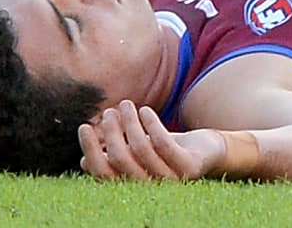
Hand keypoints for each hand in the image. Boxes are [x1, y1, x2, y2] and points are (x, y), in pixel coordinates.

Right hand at [77, 101, 223, 181]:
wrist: (208, 152)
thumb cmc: (165, 152)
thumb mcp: (138, 152)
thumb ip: (115, 155)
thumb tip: (84, 162)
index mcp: (133, 186)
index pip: (103, 174)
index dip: (91, 150)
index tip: (85, 126)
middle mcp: (149, 187)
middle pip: (120, 159)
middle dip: (110, 132)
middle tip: (109, 111)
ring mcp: (170, 179)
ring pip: (140, 148)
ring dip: (129, 123)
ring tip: (126, 105)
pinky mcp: (189, 168)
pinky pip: (164, 143)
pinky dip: (151, 125)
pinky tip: (146, 110)